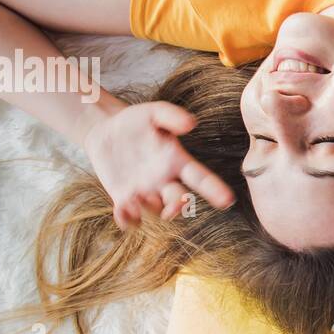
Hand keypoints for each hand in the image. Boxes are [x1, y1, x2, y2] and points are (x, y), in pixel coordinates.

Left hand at [82, 101, 235, 229]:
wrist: (106, 131)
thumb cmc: (135, 121)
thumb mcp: (153, 113)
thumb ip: (171, 116)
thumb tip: (191, 123)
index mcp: (177, 162)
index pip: (200, 178)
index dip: (214, 189)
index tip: (227, 200)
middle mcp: (165, 181)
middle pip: (178, 200)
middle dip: (178, 206)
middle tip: (174, 205)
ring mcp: (146, 192)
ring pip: (155, 211)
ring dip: (149, 209)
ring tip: (137, 197)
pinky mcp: (124, 199)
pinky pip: (132, 219)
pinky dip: (128, 220)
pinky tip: (122, 210)